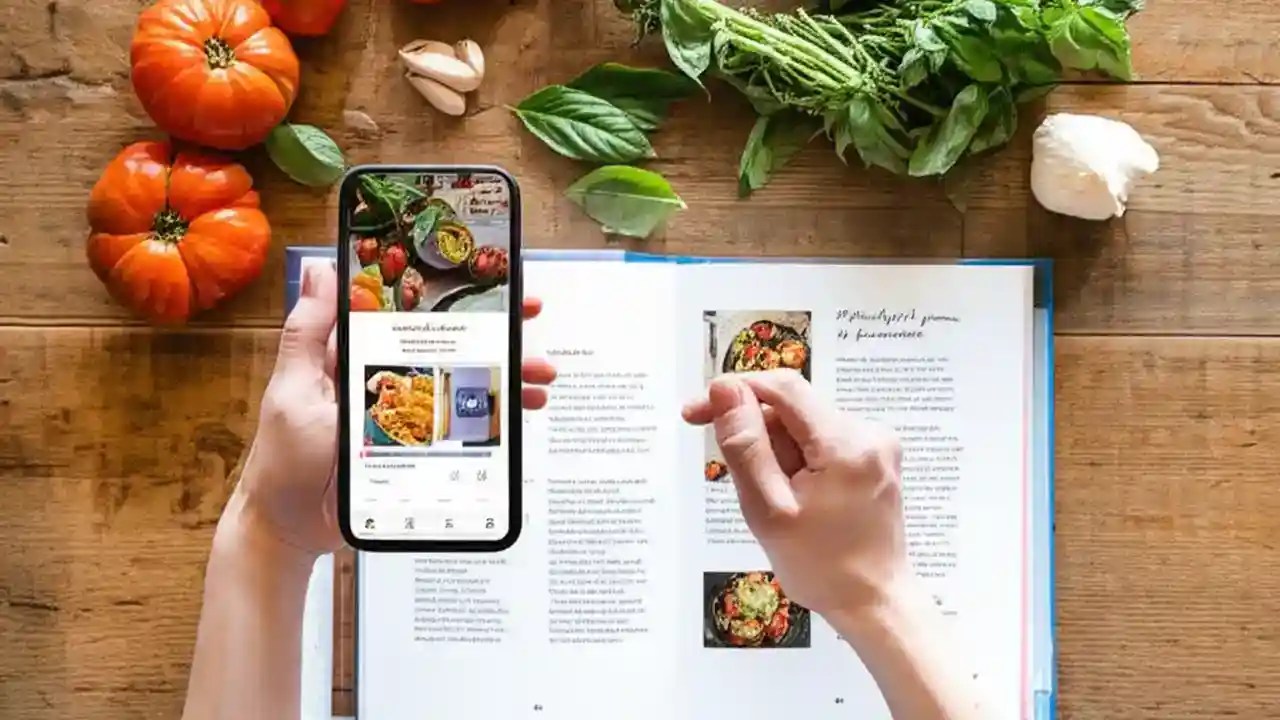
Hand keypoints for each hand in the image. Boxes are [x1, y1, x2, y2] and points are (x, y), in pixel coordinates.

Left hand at [226, 262, 556, 559]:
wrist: (291, 529)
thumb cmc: (283, 461)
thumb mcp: (294, 392)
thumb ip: (308, 334)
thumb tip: (320, 268)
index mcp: (354, 354)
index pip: (406, 311)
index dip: (444, 292)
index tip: (481, 278)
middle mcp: (385, 377)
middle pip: (446, 345)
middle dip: (492, 332)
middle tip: (528, 318)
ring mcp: (406, 414)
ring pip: (462, 384)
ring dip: (503, 376)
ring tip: (538, 377)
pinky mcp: (420, 447)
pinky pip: (463, 425)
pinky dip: (494, 418)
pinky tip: (521, 413)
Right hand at [682, 370, 908, 625]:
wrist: (875, 602)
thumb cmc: (821, 567)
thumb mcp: (768, 509)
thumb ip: (744, 445)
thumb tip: (724, 388)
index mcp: (845, 444)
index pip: (781, 386)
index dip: (734, 392)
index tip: (696, 414)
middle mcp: (868, 432)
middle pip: (793, 409)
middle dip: (759, 437)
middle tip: (748, 487)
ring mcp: (876, 444)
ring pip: (805, 425)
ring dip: (778, 453)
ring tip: (780, 501)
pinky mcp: (875, 456)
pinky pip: (822, 440)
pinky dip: (799, 460)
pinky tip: (798, 497)